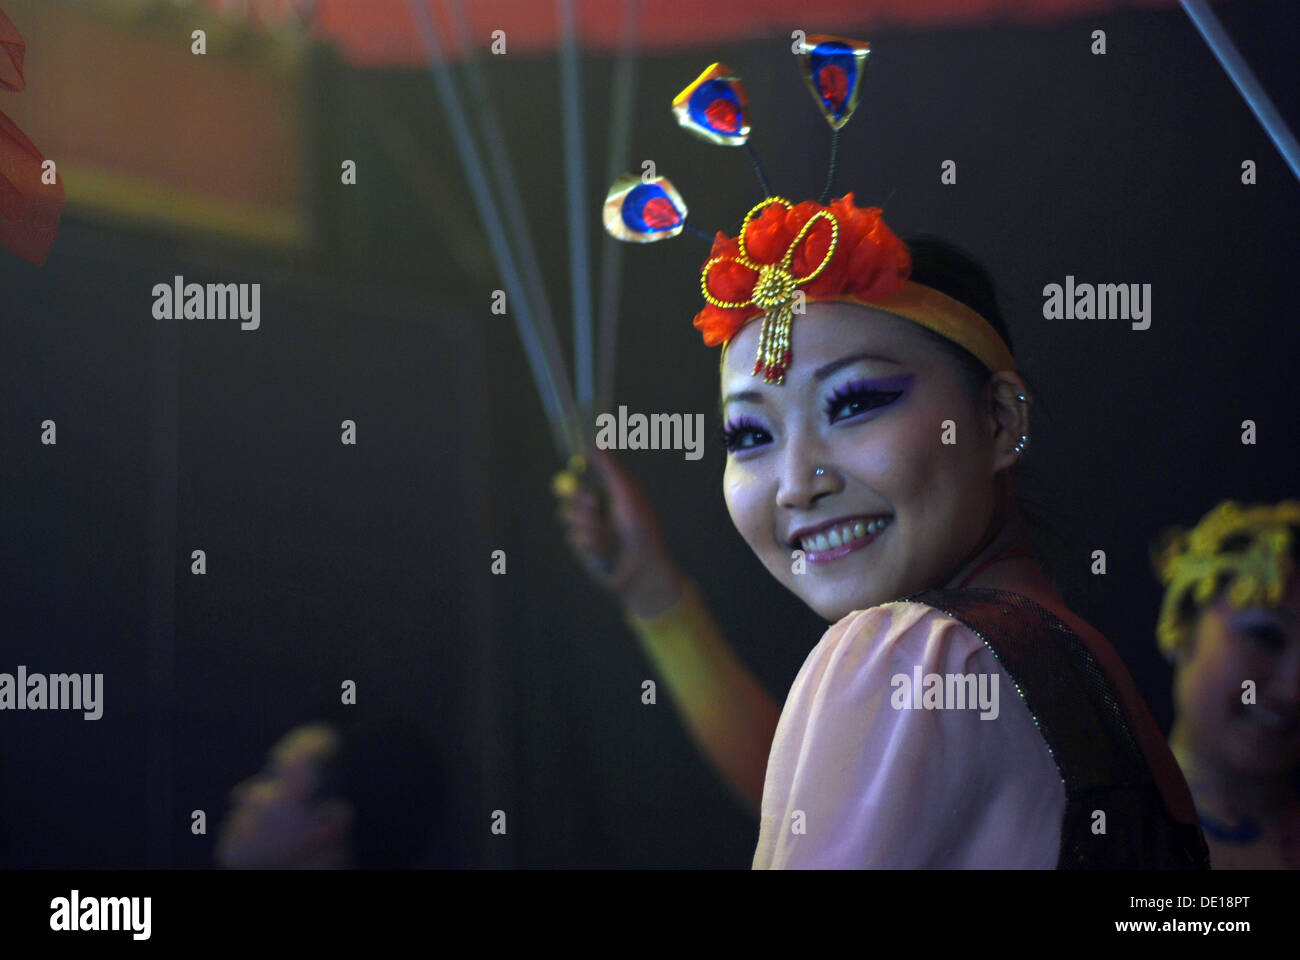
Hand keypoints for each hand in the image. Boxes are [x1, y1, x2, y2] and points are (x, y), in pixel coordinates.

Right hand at [553, 448, 683, 617]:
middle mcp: (594, 507)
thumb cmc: (641, 527)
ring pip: (567, 515)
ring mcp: (585, 527)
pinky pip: (573, 537)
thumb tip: (597, 438)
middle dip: (580, 498)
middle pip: (567, 492)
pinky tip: (608, 551)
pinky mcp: (581, 547)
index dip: (575, 470)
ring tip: (612, 536)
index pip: (582, 474)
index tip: (571, 465)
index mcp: (607, 490)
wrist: (642, 567)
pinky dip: (592, 543)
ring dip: (591, 525)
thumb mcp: (626, 492)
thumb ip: (610, 467)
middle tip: (595, 504)